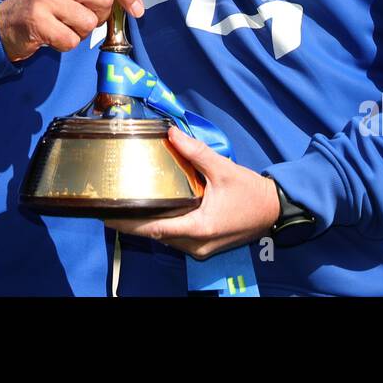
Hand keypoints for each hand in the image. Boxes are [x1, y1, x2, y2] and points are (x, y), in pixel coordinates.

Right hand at [0, 0, 141, 61]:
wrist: (5, 23)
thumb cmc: (45, 7)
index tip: (137, 9)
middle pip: (103, 0)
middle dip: (100, 16)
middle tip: (83, 19)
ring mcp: (46, 0)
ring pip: (89, 23)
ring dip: (82, 33)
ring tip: (66, 27)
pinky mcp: (37, 22)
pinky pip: (71, 41)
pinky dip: (67, 44)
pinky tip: (55, 37)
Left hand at [106, 125, 279, 258]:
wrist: (274, 210)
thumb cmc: (250, 192)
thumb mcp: (223, 169)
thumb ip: (195, 152)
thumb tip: (171, 133)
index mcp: (198, 227)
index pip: (154, 229)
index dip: (128, 224)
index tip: (108, 217)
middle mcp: (196, 244)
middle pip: (157, 236)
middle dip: (134, 224)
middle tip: (113, 207)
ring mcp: (201, 248)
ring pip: (166, 239)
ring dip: (149, 226)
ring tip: (128, 208)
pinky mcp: (205, 246)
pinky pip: (177, 239)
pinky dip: (164, 227)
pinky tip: (154, 213)